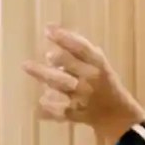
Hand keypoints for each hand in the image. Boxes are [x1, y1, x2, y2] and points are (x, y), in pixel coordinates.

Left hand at [22, 25, 144, 139]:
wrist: (118, 115)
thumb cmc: (104, 84)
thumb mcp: (98, 65)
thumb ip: (79, 51)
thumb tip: (52, 33)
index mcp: (98, 65)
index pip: (81, 47)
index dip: (64, 37)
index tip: (47, 29)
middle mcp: (91, 79)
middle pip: (71, 65)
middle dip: (57, 57)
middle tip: (44, 51)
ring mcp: (85, 98)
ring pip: (62, 85)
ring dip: (45, 76)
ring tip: (27, 65)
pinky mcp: (78, 114)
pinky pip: (61, 110)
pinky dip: (49, 108)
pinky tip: (40, 101)